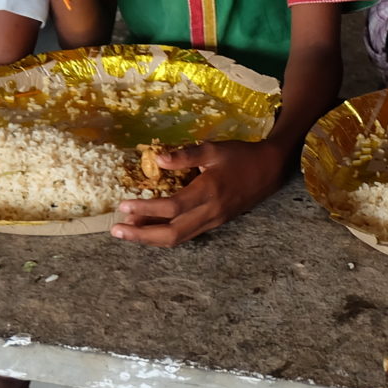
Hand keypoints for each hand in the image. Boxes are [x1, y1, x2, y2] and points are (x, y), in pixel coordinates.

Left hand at [110, 139, 292, 245]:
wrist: (270, 171)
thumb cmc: (241, 156)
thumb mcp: (214, 148)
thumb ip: (185, 155)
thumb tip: (157, 159)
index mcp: (209, 191)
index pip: (172, 207)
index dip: (146, 208)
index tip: (124, 205)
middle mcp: (210, 212)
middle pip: (171, 233)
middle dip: (142, 235)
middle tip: (117, 230)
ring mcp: (213, 221)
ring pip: (178, 238)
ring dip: (151, 238)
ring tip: (128, 232)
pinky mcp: (215, 223)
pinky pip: (186, 235)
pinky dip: (165, 234)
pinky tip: (150, 228)